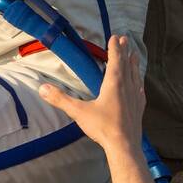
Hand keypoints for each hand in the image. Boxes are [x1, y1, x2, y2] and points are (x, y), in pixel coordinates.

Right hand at [38, 35, 144, 155]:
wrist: (124, 146)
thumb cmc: (102, 126)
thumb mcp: (78, 112)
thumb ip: (60, 99)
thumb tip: (42, 88)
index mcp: (114, 83)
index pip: (115, 60)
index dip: (114, 48)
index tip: (115, 37)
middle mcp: (127, 87)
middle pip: (127, 64)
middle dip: (125, 51)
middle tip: (125, 39)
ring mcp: (135, 97)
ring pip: (135, 76)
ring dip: (134, 64)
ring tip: (135, 55)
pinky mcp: (139, 108)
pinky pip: (140, 90)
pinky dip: (139, 83)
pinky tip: (140, 84)